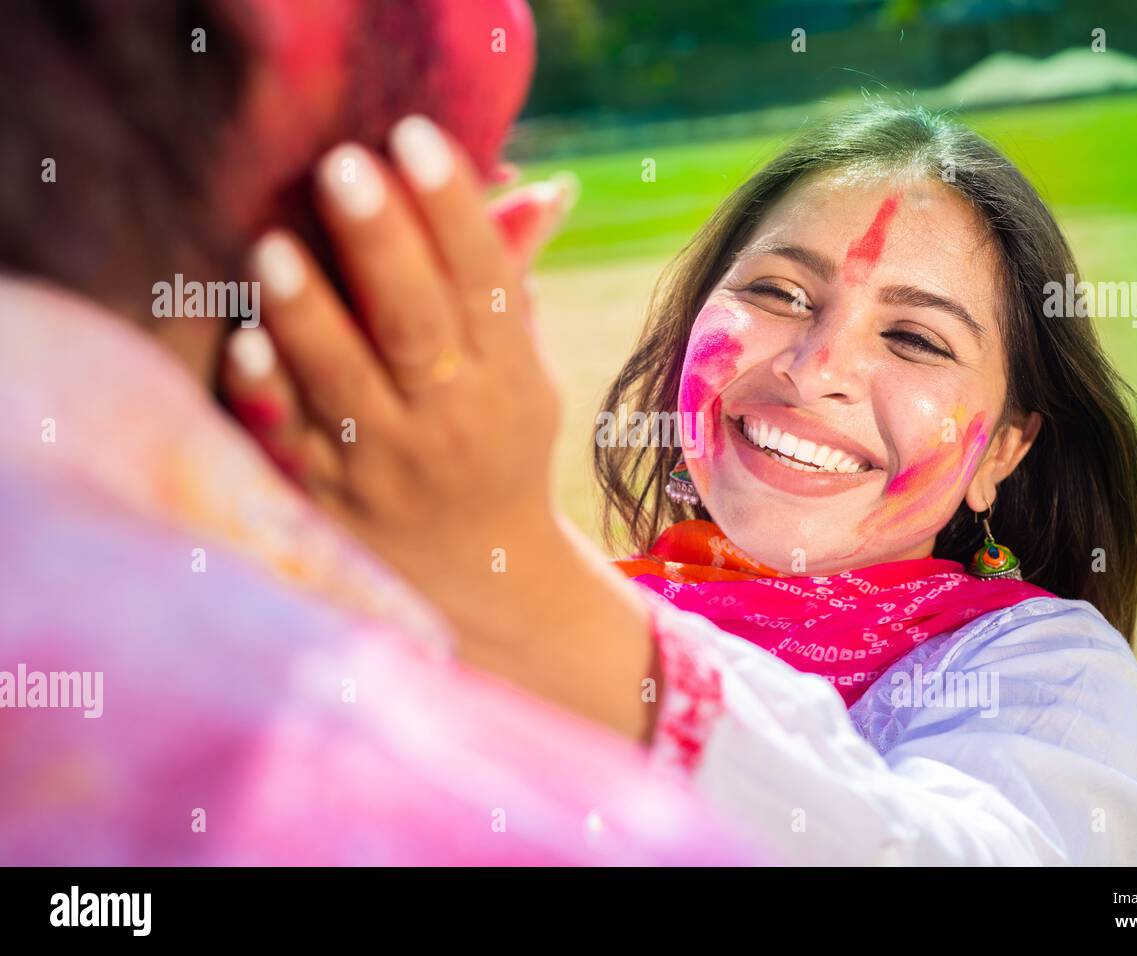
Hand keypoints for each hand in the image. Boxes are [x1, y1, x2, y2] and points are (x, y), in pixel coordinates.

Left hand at [225, 116, 655, 739]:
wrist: (481, 578)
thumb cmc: (498, 447)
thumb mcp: (526, 374)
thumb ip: (513, 282)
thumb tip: (546, 185)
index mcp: (509, 378)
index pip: (487, 283)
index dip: (454, 209)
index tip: (416, 136)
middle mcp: (453, 420)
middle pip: (418, 326)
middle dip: (384, 244)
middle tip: (344, 165)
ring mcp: (387, 466)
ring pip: (348, 384)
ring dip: (311, 314)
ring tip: (274, 246)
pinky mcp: (329, 501)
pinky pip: (293, 446)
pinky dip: (268, 397)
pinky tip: (242, 345)